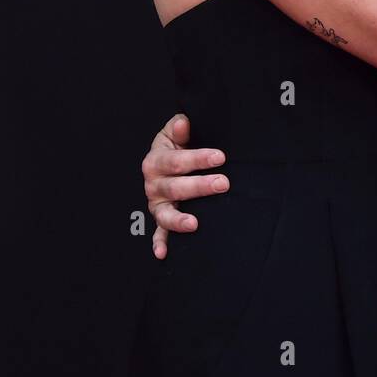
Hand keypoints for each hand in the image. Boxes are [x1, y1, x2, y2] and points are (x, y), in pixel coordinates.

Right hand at [141, 113, 229, 258]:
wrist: (165, 163)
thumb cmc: (175, 147)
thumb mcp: (175, 134)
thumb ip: (179, 128)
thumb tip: (183, 122)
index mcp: (156, 160)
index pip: (177, 160)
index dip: (198, 158)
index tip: (220, 157)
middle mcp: (153, 184)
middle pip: (175, 187)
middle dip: (199, 186)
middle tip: (223, 183)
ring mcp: (156, 204)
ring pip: (165, 213)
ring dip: (179, 219)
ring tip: (194, 223)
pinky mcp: (160, 219)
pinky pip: (159, 233)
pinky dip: (159, 244)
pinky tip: (163, 254)